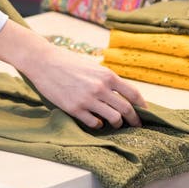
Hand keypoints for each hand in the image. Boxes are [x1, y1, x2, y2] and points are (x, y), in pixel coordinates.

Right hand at [0, 21, 145, 128]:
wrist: (43, 62)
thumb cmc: (68, 62)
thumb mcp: (92, 67)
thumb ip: (107, 80)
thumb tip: (123, 96)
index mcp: (107, 75)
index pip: (133, 94)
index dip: (142, 107)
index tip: (144, 113)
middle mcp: (100, 88)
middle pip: (126, 110)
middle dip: (134, 120)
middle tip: (135, 125)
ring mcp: (87, 99)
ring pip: (113, 119)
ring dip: (117, 124)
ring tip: (114, 123)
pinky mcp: (74, 109)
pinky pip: (95, 124)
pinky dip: (98, 125)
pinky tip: (96, 121)